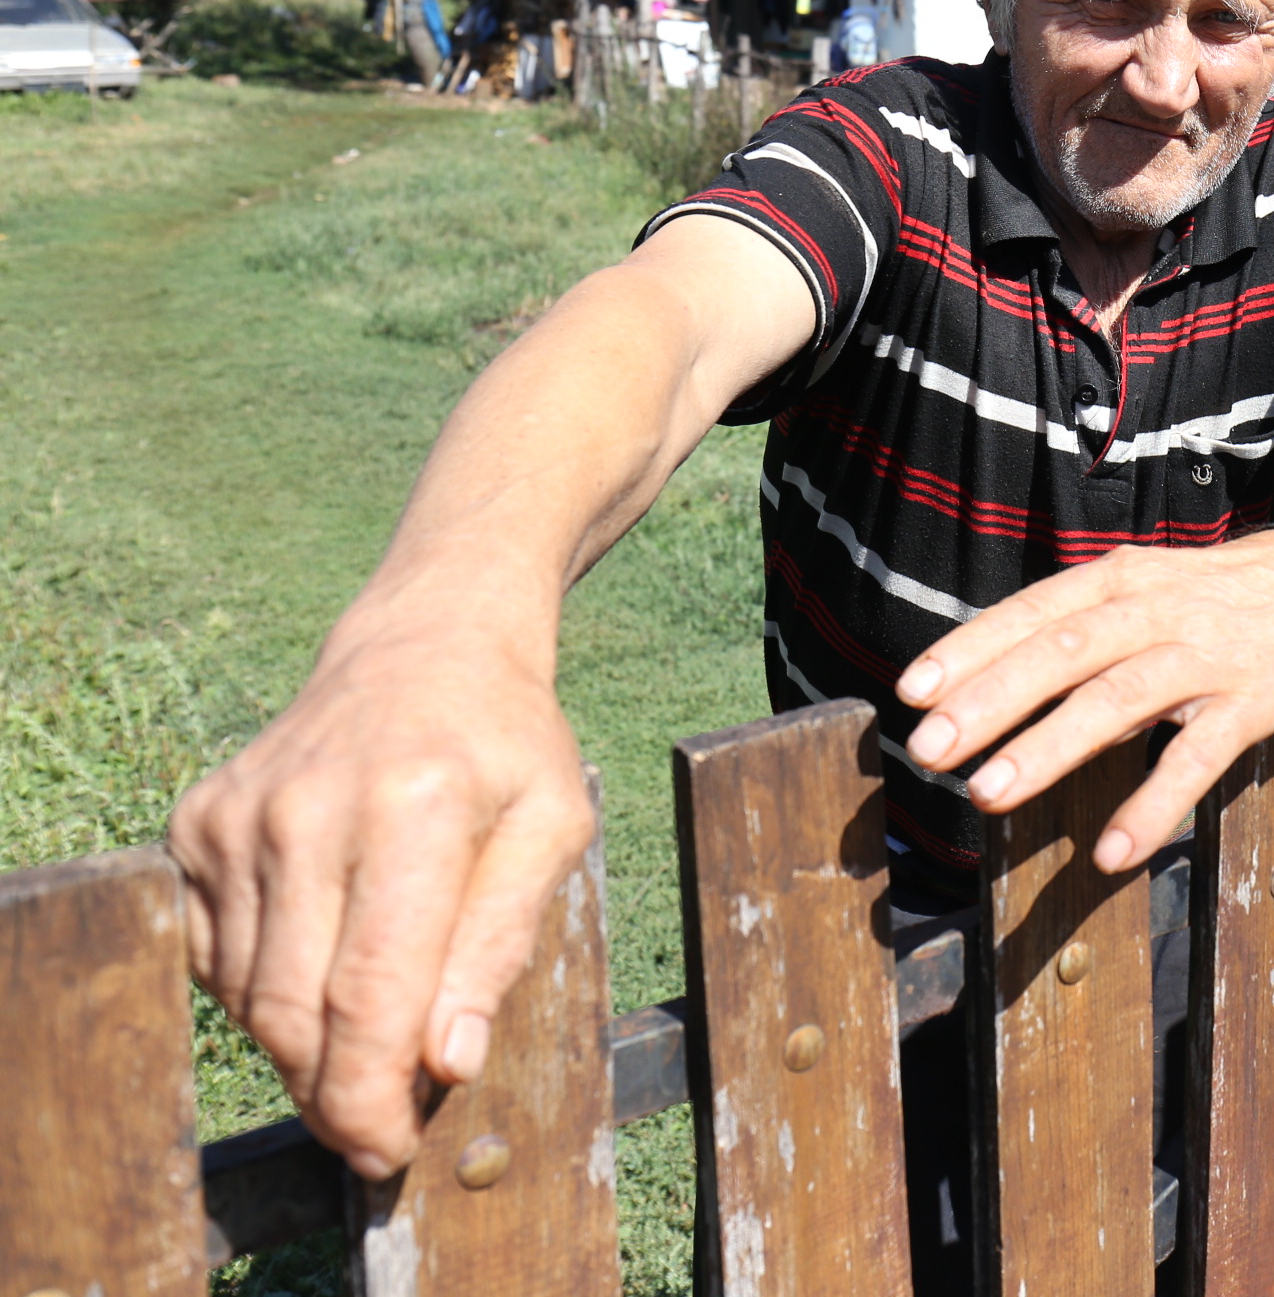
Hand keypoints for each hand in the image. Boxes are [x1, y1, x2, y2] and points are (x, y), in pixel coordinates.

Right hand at [166, 599, 593, 1178]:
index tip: (392, 1149)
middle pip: (296, 1010)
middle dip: (335, 1094)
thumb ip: (501, 944)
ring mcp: (239, 816)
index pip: (372, 993)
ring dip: (303, 1049)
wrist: (423, 649)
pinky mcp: (196, 824)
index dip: (374, 1094)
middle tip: (379, 1132)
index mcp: (413, 807)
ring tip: (368, 1044)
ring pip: (250, 995)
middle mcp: (308, 809)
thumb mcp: (553, 828)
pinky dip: (264, 993)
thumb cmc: (505, 746)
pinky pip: (215, 956)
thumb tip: (448, 1062)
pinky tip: (324, 968)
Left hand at [896, 533, 1273, 872]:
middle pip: (1062, 652)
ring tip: (989, 794)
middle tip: (929, 750)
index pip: (1033, 610)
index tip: (912, 692)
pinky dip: (1152, 804)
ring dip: (1049, 747)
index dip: (971, 649)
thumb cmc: (1213, 597)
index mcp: (1119, 580)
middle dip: (992, 701)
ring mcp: (1203, 658)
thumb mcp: (1141, 588)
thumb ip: (1074, 626)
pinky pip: (1196, 759)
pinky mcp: (1250, 706)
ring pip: (1116, 699)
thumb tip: (984, 677)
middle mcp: (1154, 611)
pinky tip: (1111, 851)